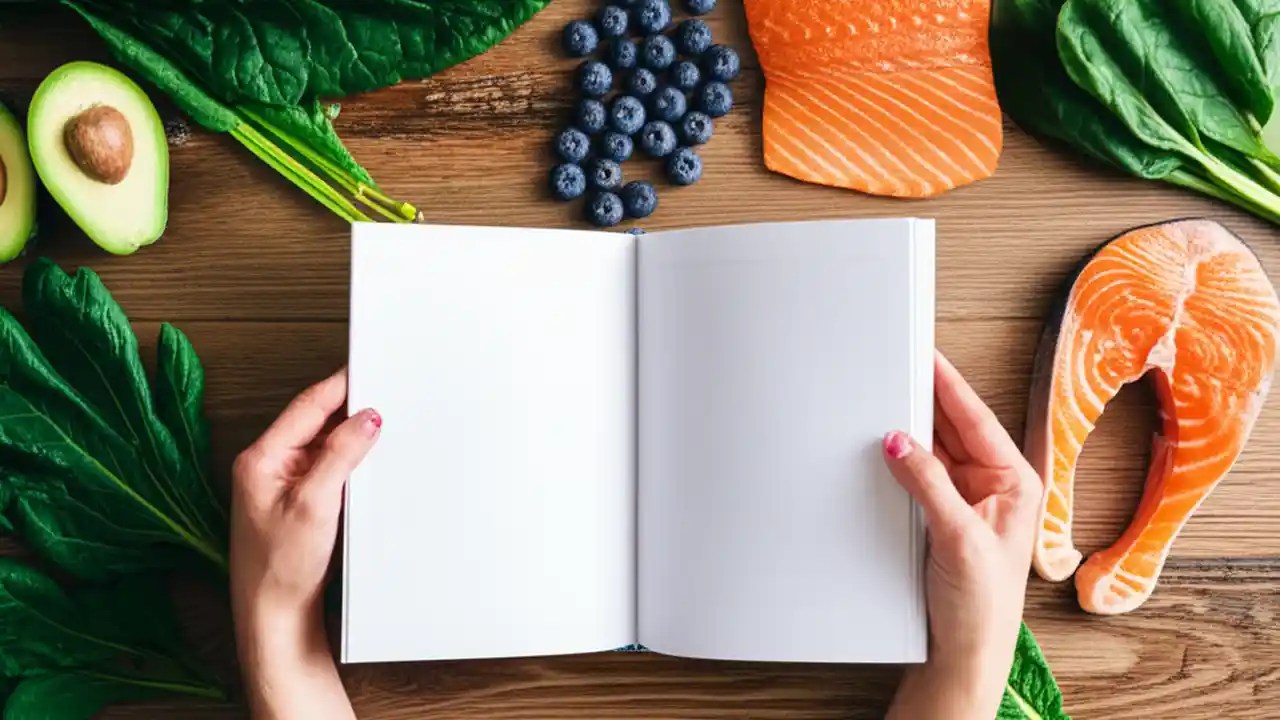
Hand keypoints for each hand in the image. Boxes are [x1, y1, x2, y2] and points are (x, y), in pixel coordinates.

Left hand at [230, 368, 379, 719]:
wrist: (274, 617)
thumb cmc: (280, 569)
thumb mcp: (315, 505)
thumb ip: (340, 455)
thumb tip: (365, 418)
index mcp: (261, 459)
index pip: (308, 406)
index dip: (340, 385)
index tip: (369, 367)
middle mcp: (268, 467)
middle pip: (316, 422)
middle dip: (350, 409)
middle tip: (385, 394)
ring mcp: (282, 485)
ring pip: (324, 445)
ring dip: (351, 438)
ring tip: (382, 431)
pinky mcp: (297, 503)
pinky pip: (327, 469)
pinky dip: (349, 463)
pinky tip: (368, 466)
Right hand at [885, 353, 1039, 719]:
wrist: (965, 651)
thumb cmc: (983, 605)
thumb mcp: (958, 537)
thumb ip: (929, 484)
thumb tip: (900, 441)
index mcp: (1015, 483)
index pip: (977, 419)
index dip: (949, 384)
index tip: (928, 354)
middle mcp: (993, 485)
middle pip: (954, 426)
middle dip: (926, 398)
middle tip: (898, 367)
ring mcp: (966, 498)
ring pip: (934, 446)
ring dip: (911, 427)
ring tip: (885, 399)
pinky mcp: (941, 513)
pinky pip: (919, 471)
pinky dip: (901, 456)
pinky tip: (884, 443)